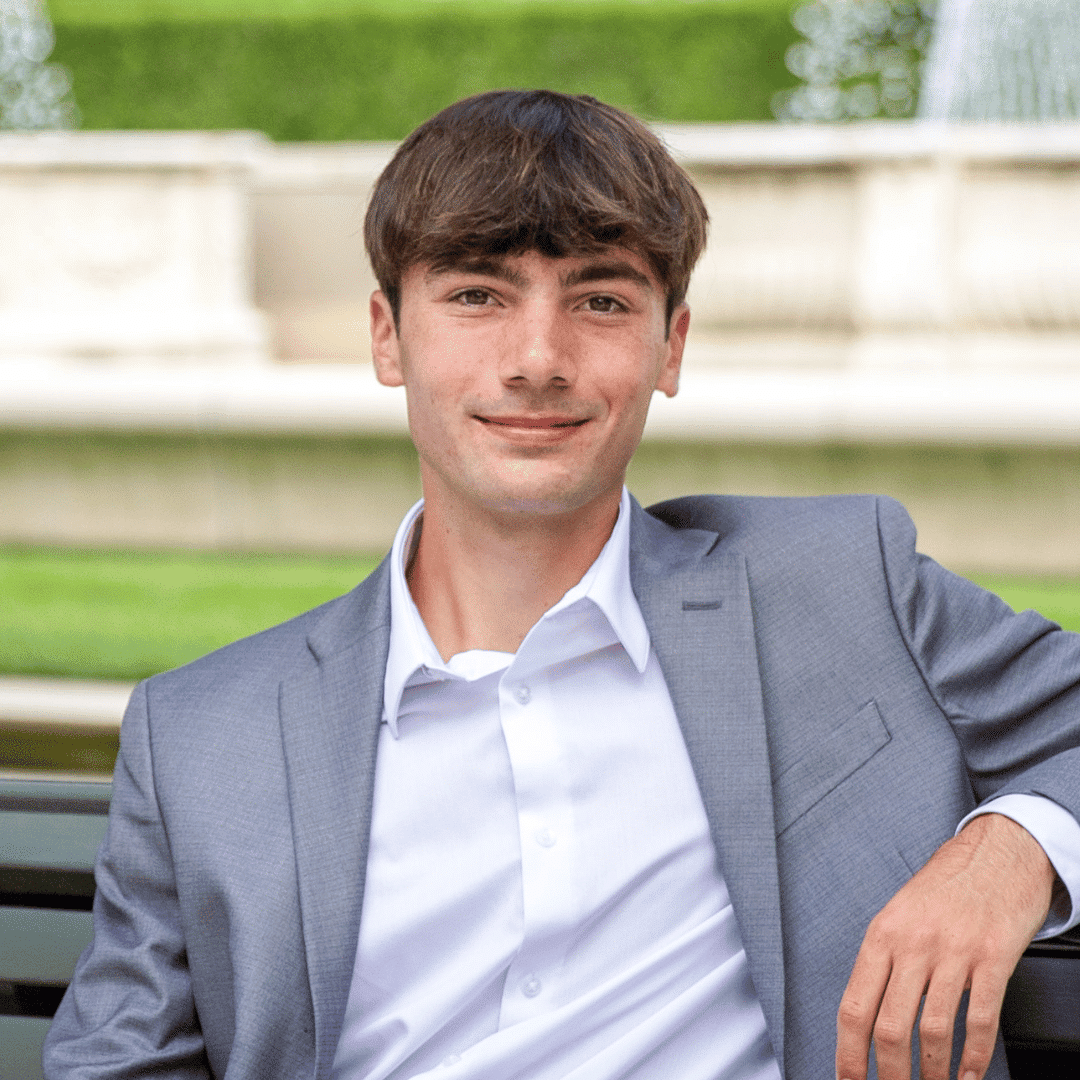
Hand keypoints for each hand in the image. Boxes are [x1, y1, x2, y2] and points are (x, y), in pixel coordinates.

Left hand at [835, 813, 1054, 1079]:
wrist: (995, 855)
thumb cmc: (945, 887)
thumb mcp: (898, 914)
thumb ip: (884, 960)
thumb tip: (866, 1017)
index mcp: (882, 934)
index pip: (854, 1006)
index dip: (848, 1053)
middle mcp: (913, 943)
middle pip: (889, 1026)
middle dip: (888, 1074)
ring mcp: (954, 951)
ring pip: (933, 1030)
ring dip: (930, 1073)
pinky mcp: (993, 958)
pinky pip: (980, 1020)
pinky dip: (974, 1058)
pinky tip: (968, 1075)